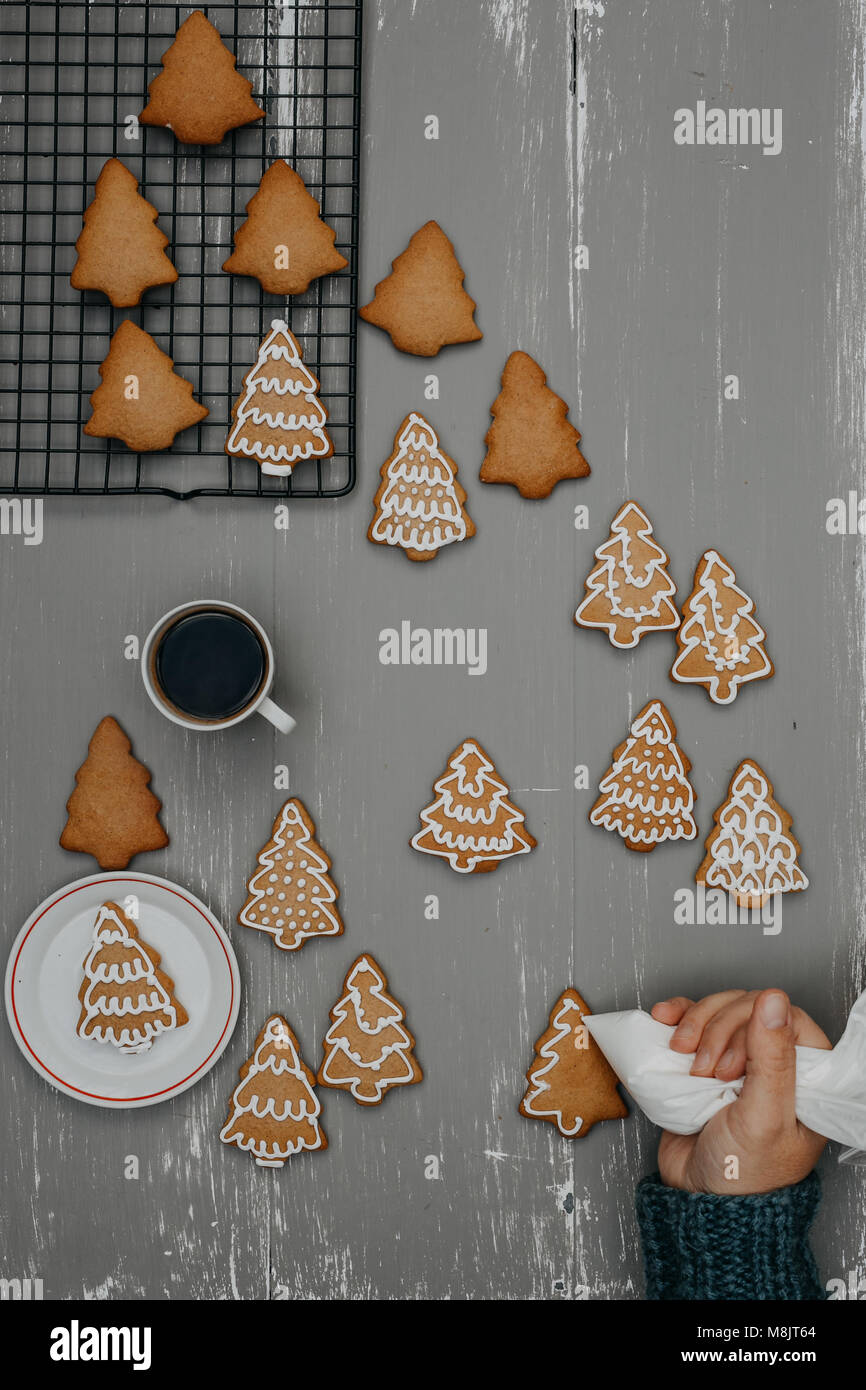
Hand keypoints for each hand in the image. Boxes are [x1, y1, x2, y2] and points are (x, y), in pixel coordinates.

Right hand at [650, 988, 831, 1193]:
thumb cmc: (744, 1173)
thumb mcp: (764, 1119)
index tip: (729, 1067)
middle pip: (747, 1007)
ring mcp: (738, 1059)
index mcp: (806, 1075)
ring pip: (718, 1009)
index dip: (751, 1030)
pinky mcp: (705, 1059)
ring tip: (682, 1057)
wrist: (699, 1199)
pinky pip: (691, 1019)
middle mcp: (775, 1062)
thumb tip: (774, 1000)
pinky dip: (675, 1016)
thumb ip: (773, 1060)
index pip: (786, 1018)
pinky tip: (663, 1022)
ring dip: (693, 1024)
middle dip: (716, 1030)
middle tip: (705, 1072)